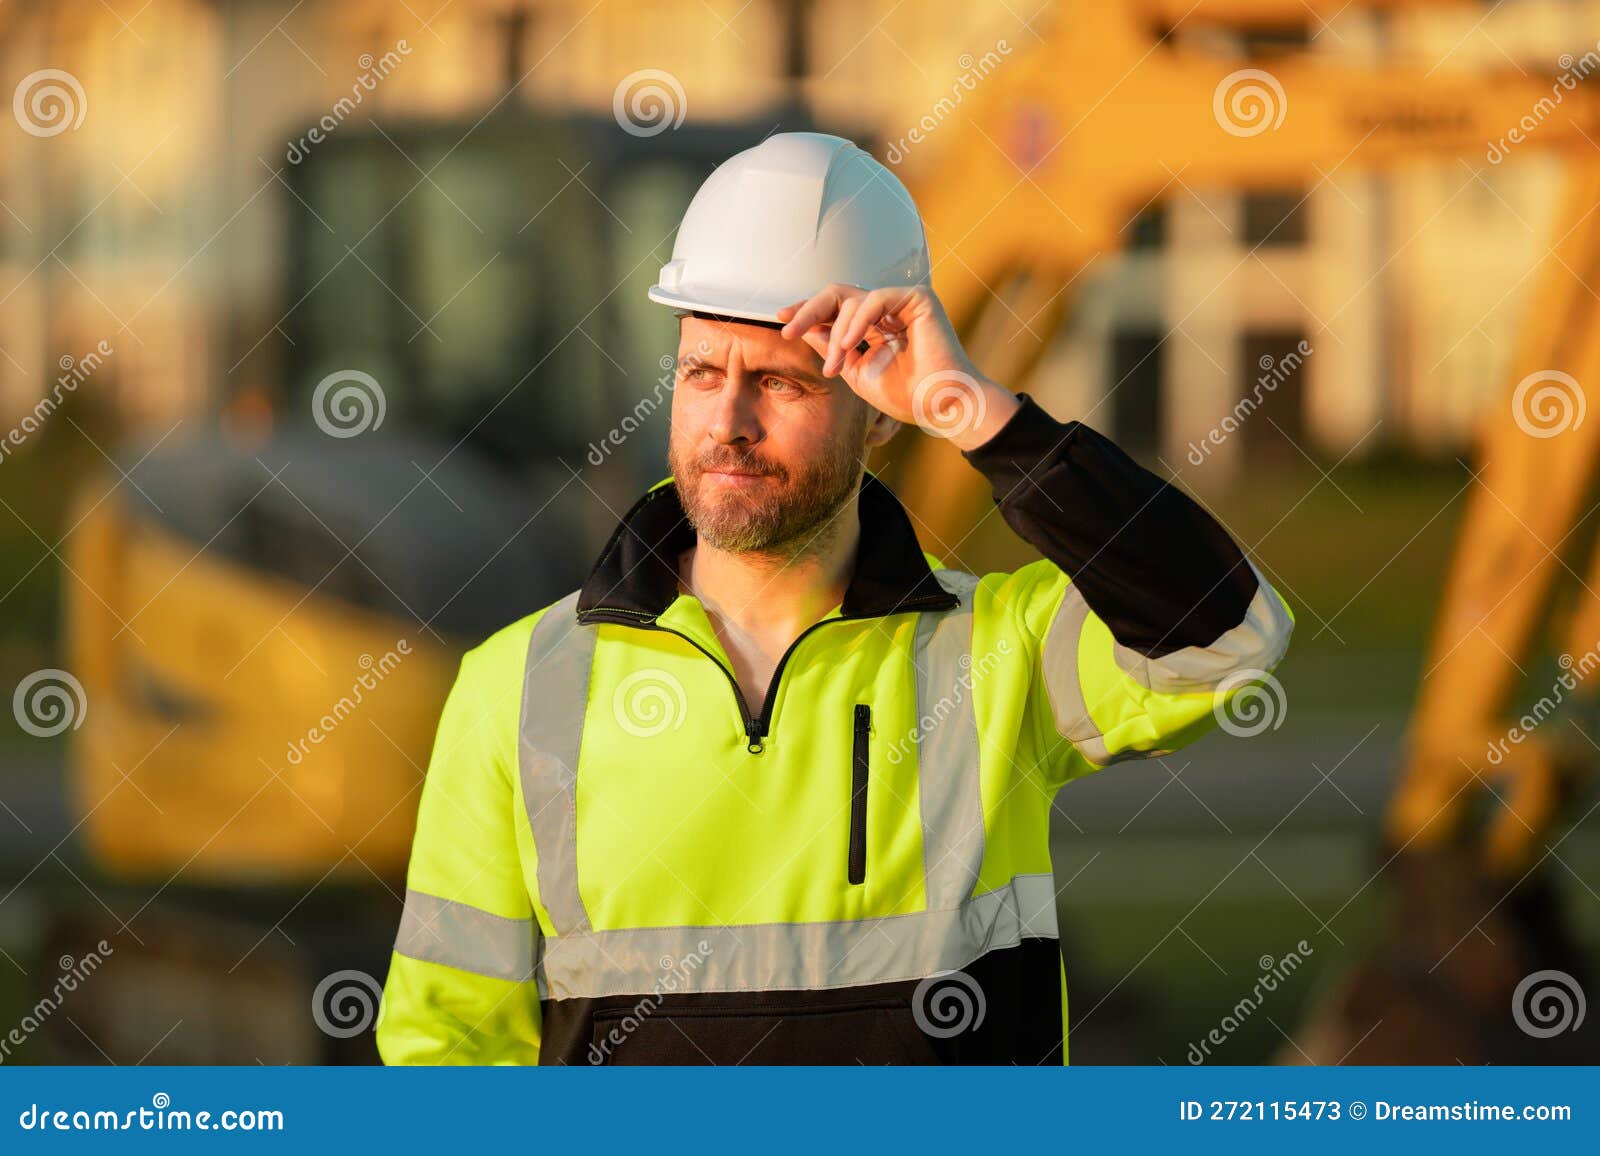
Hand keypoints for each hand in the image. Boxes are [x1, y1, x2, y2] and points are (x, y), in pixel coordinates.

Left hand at [777, 283, 1019, 450]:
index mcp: (875, 325)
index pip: (835, 308)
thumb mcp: (855, 371)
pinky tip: (848, 344)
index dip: (807, 311)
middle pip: (837, 295)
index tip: (781, 321)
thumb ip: (832, 348)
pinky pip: (875, 299)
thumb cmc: (905, 395)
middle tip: (788, 329)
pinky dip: (857, 321)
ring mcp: (903, 302)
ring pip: (852, 299)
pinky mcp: (918, 299)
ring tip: (835, 364)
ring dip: (837, 334)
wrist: (939, 406)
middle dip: (808, 310)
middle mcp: (888, 309)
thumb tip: (804, 328)